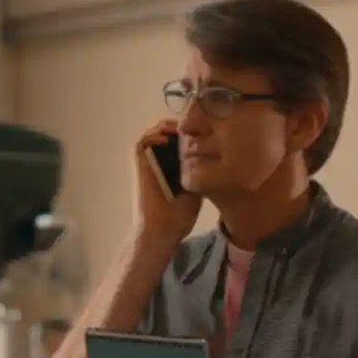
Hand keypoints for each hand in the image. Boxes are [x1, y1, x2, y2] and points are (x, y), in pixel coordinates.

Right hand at [133, 119, 201, 243]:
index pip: (181, 140)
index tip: (208, 131)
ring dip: (169, 128)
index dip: (193, 131)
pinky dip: (154, 136)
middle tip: (198, 126)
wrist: (160, 231)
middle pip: (169, 132)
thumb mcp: (197, 190)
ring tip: (184, 130)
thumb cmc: (178, 217)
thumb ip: (203, 174)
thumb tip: (218, 159)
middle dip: (184, 127)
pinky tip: (169, 139)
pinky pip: (142, 142)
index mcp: (172, 167)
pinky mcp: (139, 165)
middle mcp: (158, 162)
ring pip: (155, 133)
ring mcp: (147, 163)